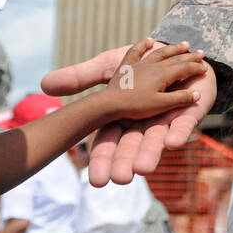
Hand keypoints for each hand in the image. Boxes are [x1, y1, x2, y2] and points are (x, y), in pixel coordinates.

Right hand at [41, 41, 217, 185]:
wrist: (184, 53)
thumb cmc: (144, 64)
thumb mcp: (110, 67)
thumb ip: (82, 77)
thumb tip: (43, 85)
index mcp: (121, 117)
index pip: (107, 143)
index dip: (101, 159)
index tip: (95, 180)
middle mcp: (142, 123)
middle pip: (131, 147)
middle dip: (125, 162)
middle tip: (119, 179)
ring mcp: (166, 119)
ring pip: (156, 139)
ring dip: (150, 153)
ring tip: (143, 168)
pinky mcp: (189, 112)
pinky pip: (183, 124)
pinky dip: (178, 132)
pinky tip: (174, 142)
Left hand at [103, 39, 203, 118]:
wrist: (110, 103)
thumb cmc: (136, 106)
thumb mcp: (161, 105)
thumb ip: (180, 99)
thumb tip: (197, 94)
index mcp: (163, 75)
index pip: (185, 68)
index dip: (196, 68)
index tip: (206, 68)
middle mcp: (154, 66)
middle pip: (176, 58)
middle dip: (190, 56)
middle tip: (201, 53)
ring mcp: (140, 64)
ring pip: (160, 52)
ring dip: (173, 48)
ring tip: (184, 44)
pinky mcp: (127, 66)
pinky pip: (136, 52)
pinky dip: (143, 45)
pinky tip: (149, 40)